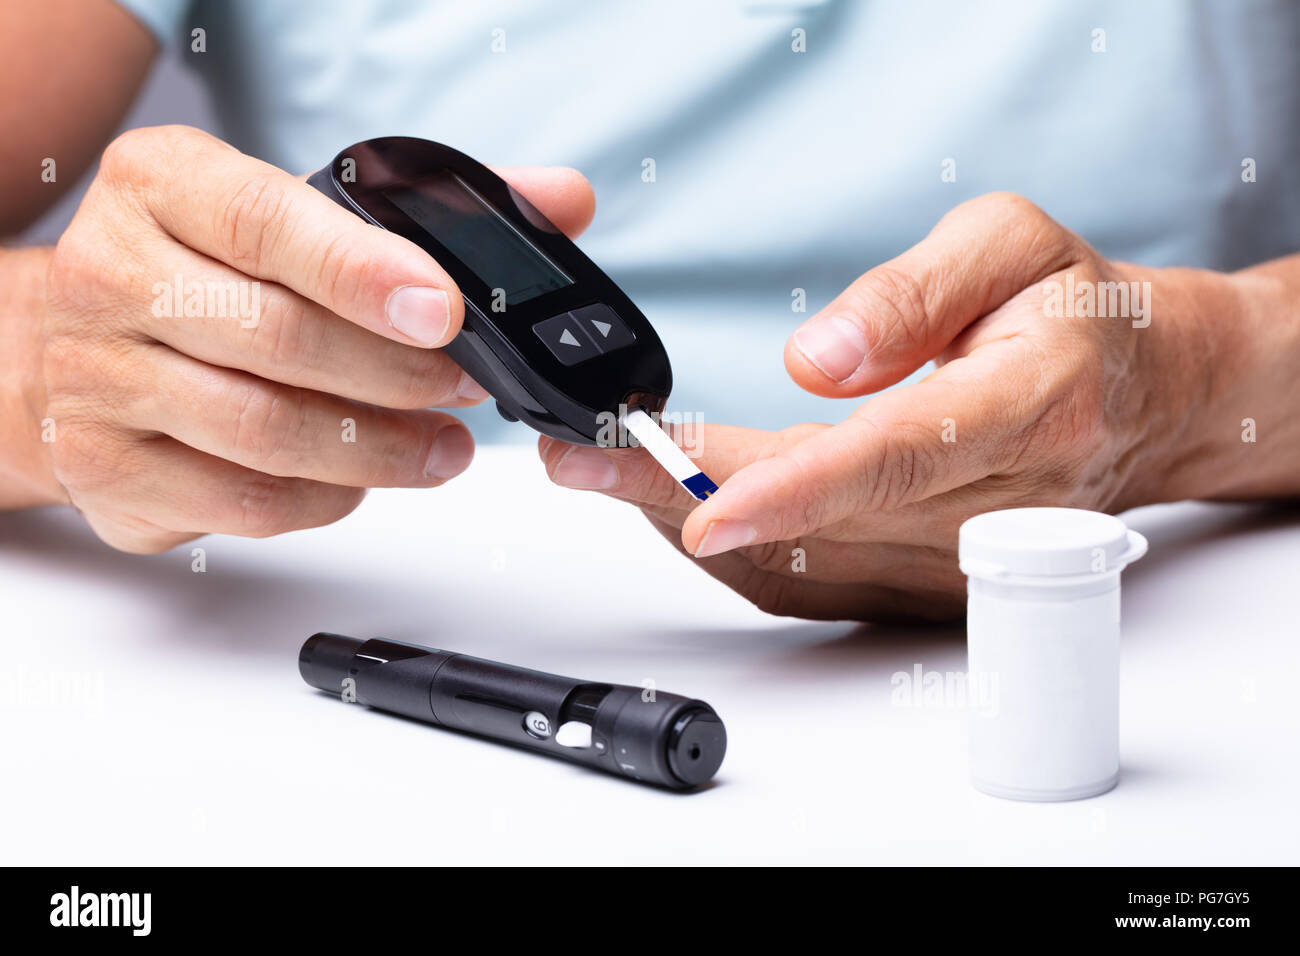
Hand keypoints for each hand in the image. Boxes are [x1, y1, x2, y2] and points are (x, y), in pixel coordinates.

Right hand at [29, 125, 593, 551]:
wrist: (67, 346)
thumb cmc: (202, 273)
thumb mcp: (294, 213)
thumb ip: (427, 211)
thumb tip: (563, 198)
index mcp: (161, 185)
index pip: (268, 222)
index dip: (364, 271)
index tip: (444, 311)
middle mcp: (112, 276)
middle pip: (279, 339)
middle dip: (398, 374)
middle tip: (469, 387)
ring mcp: (98, 381)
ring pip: (269, 432)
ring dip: (381, 449)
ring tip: (445, 448)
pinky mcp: (110, 471)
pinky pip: (248, 501)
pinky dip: (330, 495)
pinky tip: (366, 475)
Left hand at [540, 192, 1262, 620]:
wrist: (1135, 397)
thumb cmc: (1073, 314)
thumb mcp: (1014, 245)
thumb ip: (915, 293)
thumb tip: (815, 362)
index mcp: (1026, 411)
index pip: (898, 460)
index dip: (796, 491)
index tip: (705, 507)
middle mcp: (995, 508)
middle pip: (824, 522)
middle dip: (686, 495)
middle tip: (582, 457)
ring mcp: (960, 565)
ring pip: (805, 567)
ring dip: (688, 525)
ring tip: (602, 470)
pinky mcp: (927, 588)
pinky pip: (812, 586)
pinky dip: (728, 551)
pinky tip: (670, 507)